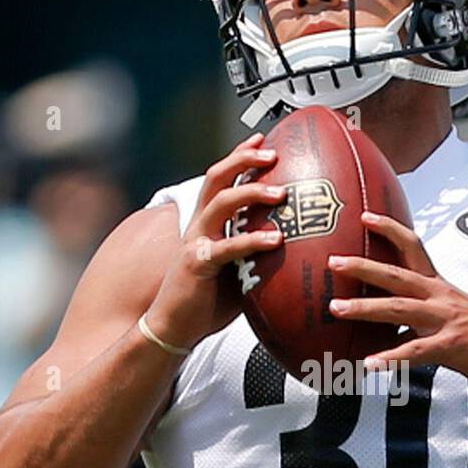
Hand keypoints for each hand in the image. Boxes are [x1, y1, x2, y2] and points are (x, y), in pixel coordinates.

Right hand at [145, 133, 285, 349]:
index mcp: (206, 223)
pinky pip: (227, 248)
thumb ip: (255, 253)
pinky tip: (275, 240)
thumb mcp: (236, 270)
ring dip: (251, 193)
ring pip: (221, 204)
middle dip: (244, 160)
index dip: (240, 157)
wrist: (173, 327)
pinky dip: (252, 240)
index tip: (263, 140)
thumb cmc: (206, 301)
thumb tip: (294, 247)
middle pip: (217, 178)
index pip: (221, 179)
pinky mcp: (197, 264)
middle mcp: (198, 225)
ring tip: (280, 192)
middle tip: (273, 154)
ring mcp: (196, 242)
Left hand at [327, 212, 467, 384]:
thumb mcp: (451, 315)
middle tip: (333, 261)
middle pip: (397, 275)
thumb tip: (389, 323)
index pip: (413, 247)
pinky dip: (392, 358)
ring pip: (400, 308)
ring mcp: (446, 320)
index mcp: (439, 285)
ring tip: (337, 309)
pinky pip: (416, 351)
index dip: (389, 229)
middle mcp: (441, 296)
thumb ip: (420, 315)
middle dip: (363, 266)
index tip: (364, 215)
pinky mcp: (452, 345)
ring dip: (366, 308)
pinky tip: (370, 364)